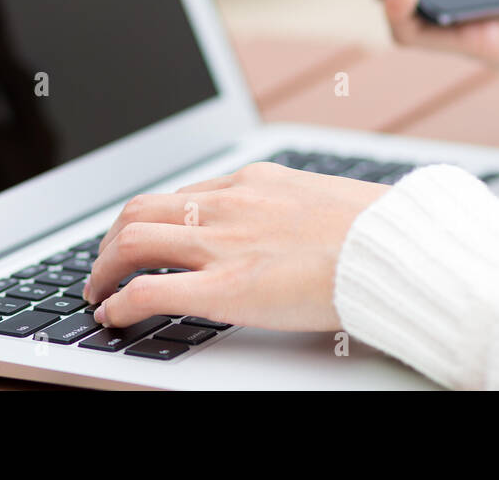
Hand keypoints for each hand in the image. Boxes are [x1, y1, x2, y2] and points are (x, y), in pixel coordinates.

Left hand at [83, 162, 387, 329]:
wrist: (399, 250)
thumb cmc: (380, 232)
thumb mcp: (329, 204)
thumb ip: (297, 213)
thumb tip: (299, 230)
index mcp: (255, 182)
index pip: (182, 194)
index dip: (151, 220)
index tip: (144, 239)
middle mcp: (228, 204)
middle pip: (142, 210)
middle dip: (113, 240)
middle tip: (106, 267)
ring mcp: (222, 243)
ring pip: (132, 240)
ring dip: (103, 268)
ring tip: (98, 292)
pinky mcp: (224, 289)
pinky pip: (149, 290)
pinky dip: (119, 303)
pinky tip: (112, 316)